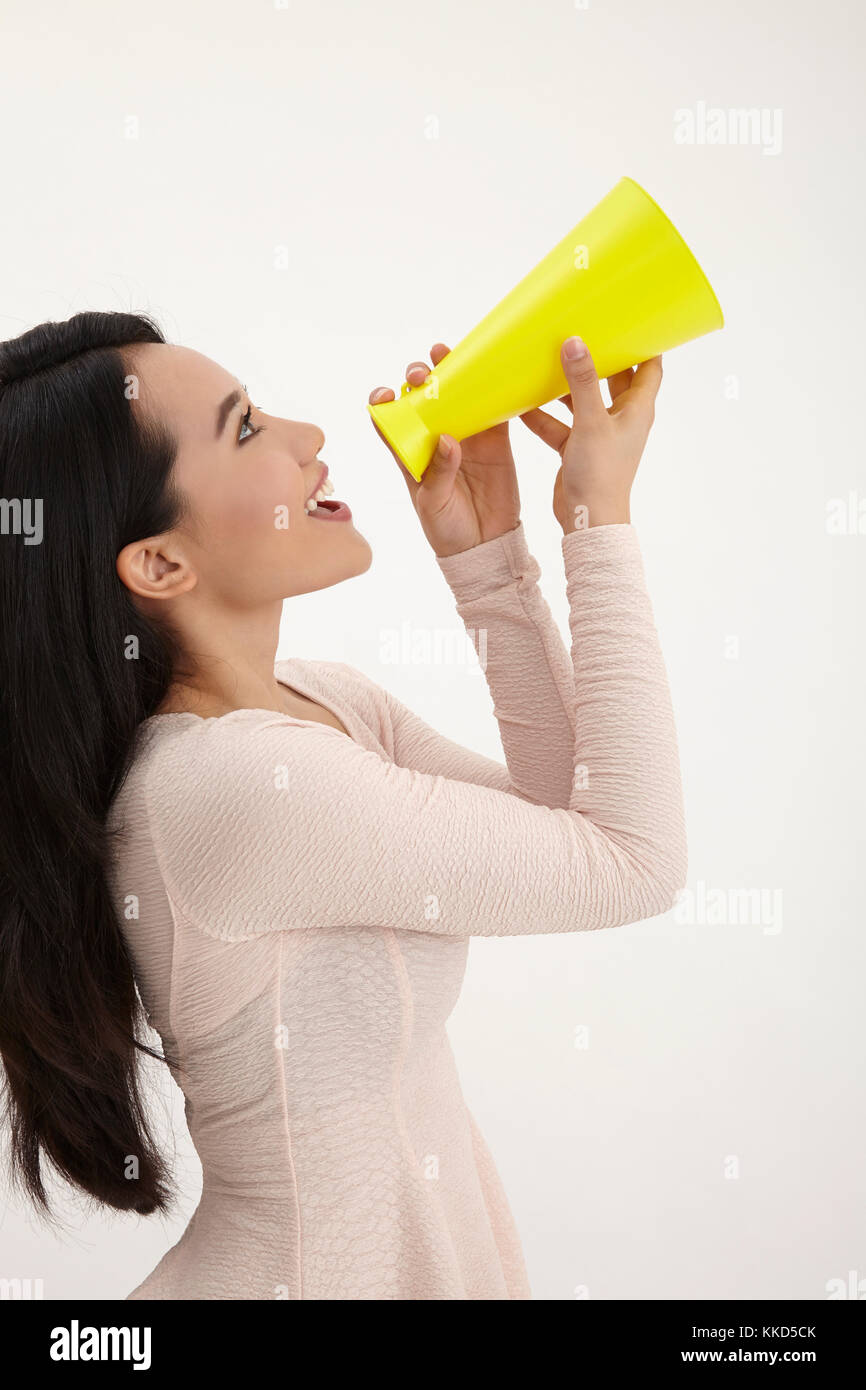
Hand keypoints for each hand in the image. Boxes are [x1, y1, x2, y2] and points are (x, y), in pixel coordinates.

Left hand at [369, 343, 520, 557]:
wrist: (485, 545)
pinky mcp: (495, 439)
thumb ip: (439, 472)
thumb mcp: (433, 504)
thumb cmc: (447, 529)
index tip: (386, 394)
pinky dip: (492, 389)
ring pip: (456, 394)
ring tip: (447, 356)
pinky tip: (491, 373)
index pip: (390, 420)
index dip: (384, 401)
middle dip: (418, 378)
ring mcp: (466, 435)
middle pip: (422, 397)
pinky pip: (493, 408)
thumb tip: (447, 439)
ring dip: (452, 372)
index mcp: (410, 453)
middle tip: (422, 375)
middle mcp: (435, 437)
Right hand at [518, 337, 662, 530]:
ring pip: (583, 400)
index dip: (644, 342)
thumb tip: (575, 343)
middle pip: (613, 379)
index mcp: (637, 409)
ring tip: (547, 359)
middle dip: (598, 357)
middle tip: (581, 330)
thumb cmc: (602, 474)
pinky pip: (561, 424)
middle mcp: (622, 419)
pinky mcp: (578, 448)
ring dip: (566, 385)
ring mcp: (599, 434)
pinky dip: (545, 414)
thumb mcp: (591, 422)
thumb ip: (582, 382)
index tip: (630, 319)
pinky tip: (522, 402)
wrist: (587, 519)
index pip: (650, 367)